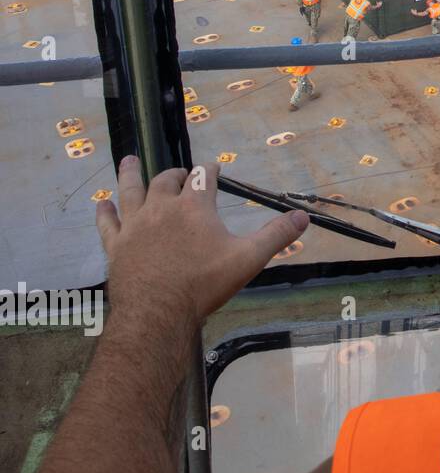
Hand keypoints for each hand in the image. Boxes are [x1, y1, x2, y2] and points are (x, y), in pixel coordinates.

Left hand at [94, 156, 308, 335]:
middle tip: (181, 173)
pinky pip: (107, 222)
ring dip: (130, 174)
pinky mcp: (116, 245)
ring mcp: (135, 225)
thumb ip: (276, 235)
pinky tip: (103, 204)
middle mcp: (162, 207)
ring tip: (130, 160)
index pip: (203, 178)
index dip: (209, 170)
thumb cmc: (205, 283)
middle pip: (166, 180)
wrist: (158, 312)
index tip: (213, 168)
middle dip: (176, 174)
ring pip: (130, 191)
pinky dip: (105, 211)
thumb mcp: (249, 258)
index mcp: (195, 207)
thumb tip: (304, 216)